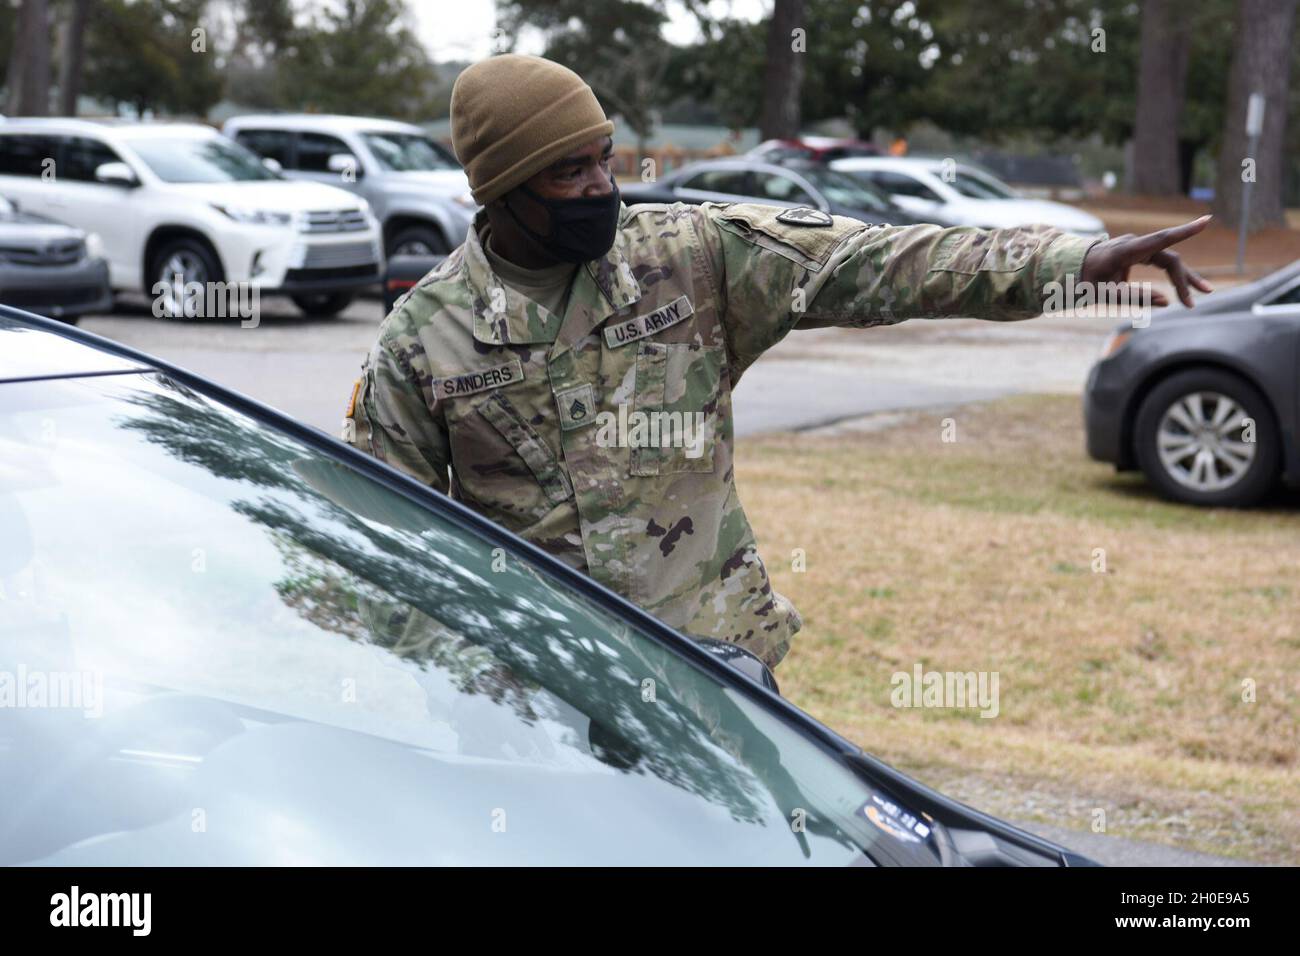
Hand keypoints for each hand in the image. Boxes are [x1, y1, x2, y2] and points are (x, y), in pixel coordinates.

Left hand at [1078, 215, 1214, 307]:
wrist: (1068, 268)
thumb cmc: (1083, 281)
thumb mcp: (1104, 294)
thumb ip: (1133, 297)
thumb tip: (1166, 301)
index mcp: (1125, 250)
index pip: (1161, 239)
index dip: (1184, 232)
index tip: (1206, 221)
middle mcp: (1134, 245)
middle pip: (1169, 259)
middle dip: (1183, 280)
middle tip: (1192, 303)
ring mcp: (1137, 248)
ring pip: (1168, 261)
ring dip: (1183, 278)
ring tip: (1202, 294)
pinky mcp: (1138, 254)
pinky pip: (1161, 262)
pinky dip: (1173, 275)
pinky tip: (1184, 287)